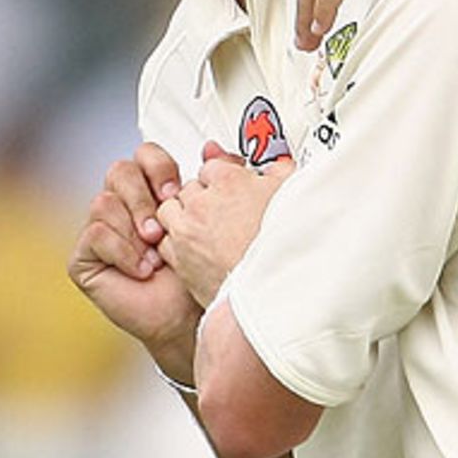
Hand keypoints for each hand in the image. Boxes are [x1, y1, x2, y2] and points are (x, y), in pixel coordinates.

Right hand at [69, 143, 199, 376]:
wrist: (186, 316)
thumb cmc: (196, 272)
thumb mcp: (210, 221)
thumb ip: (216, 181)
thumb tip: (213, 147)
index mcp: (150, 189)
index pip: (144, 155)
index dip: (158, 167)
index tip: (175, 194)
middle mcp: (122, 204)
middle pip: (120, 171)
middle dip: (143, 199)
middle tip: (161, 230)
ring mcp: (100, 227)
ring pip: (104, 202)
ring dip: (135, 231)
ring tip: (156, 255)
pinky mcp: (84, 255)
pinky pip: (95, 234)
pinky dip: (123, 252)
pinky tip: (143, 270)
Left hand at [158, 144, 294, 307]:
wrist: (274, 291)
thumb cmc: (286, 247)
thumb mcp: (293, 196)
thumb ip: (281, 174)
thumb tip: (279, 168)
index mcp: (228, 182)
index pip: (213, 166)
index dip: (224, 179)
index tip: (233, 189)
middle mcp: (202, 204)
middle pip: (190, 188)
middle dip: (204, 198)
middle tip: (223, 212)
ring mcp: (187, 233)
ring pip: (169, 211)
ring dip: (183, 217)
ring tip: (205, 230)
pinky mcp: (180, 261)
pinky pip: (164, 243)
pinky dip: (175, 244)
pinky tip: (195, 251)